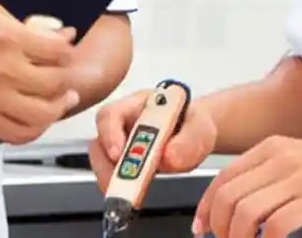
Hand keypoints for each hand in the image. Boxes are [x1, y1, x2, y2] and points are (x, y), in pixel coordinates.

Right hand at [0, 4, 78, 144]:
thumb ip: (28, 28)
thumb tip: (61, 37)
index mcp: (6, 37)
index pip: (58, 53)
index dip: (67, 54)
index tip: (65, 54)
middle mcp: (0, 69)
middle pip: (55, 85)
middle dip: (65, 82)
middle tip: (64, 81)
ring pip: (41, 115)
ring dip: (55, 110)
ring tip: (57, 103)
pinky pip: (15, 134)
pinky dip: (32, 130)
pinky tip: (34, 120)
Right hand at [88, 90, 217, 192]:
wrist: (197, 135)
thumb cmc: (194, 124)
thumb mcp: (201, 127)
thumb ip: (190, 139)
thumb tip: (169, 158)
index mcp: (139, 104)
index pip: (112, 114)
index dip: (110, 135)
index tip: (119, 155)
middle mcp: (124, 122)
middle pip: (100, 140)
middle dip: (105, 165)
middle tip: (118, 184)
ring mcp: (122, 143)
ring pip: (102, 161)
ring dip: (110, 178)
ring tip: (127, 195)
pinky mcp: (125, 163)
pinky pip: (113, 175)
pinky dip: (120, 187)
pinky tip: (131, 195)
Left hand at [193, 136, 301, 237]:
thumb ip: (271, 178)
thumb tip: (237, 207)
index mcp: (273, 148)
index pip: (223, 178)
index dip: (206, 207)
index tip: (201, 228)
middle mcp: (282, 157)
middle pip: (228, 196)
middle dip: (219, 227)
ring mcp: (300, 177)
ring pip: (246, 212)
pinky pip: (275, 226)